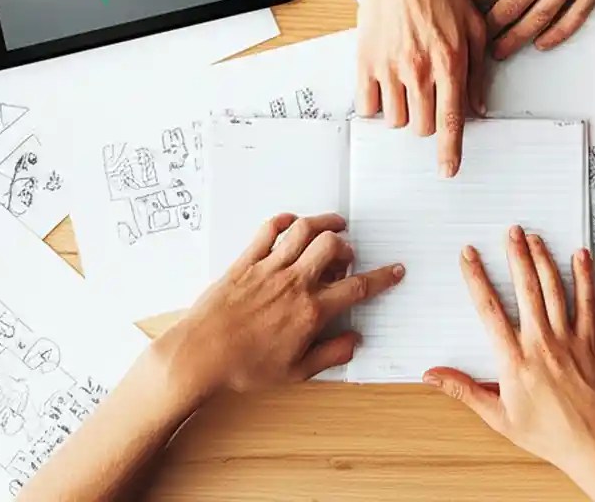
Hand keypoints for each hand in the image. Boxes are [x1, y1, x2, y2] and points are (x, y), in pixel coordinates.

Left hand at [157, 213, 403, 397]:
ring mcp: (269, 268)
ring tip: (334, 224)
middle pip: (333, 247)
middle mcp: (294, 284)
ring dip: (324, 222)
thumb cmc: (243, 367)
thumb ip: (330, 355)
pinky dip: (285, 220)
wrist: (201, 356)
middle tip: (347, 255)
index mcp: (310, 312)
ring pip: (304, 230)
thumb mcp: (295, 373)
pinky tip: (292, 223)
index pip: (357, 287)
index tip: (393, 271)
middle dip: (347, 247)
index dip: (382, 277)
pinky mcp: (245, 261)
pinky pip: (269, 229)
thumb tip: (353, 341)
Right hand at [356, 0, 488, 177]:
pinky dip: (376, 104)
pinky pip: (367, 105)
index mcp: (450, 62)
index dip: (450, 152)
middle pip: (421, 127)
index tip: (447, 170)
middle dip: (427, 122)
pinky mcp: (365, 62)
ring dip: (402, 113)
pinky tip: (384, 87)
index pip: (451, 120)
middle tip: (427, 101)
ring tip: (406, 88)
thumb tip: (479, 107)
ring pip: (395, 120)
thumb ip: (478, 70)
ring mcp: (389, 67)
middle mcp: (419, 69)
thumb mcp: (474, 25)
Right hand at [425, 227, 594, 500]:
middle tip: (510, 232)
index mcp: (514, 360)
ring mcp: (570, 340)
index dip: (477, 278)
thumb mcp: (499, 417)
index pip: (489, 309)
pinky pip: (588, 303)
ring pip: (554, 290)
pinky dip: (584, 277)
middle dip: (515, 256)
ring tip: (534, 238)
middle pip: (525, 289)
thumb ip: (464, 390)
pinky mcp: (593, 342)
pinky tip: (579, 257)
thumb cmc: (549, 435)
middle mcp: (541, 343)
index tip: (469, 256)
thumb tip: (431, 375)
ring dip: (543, 259)